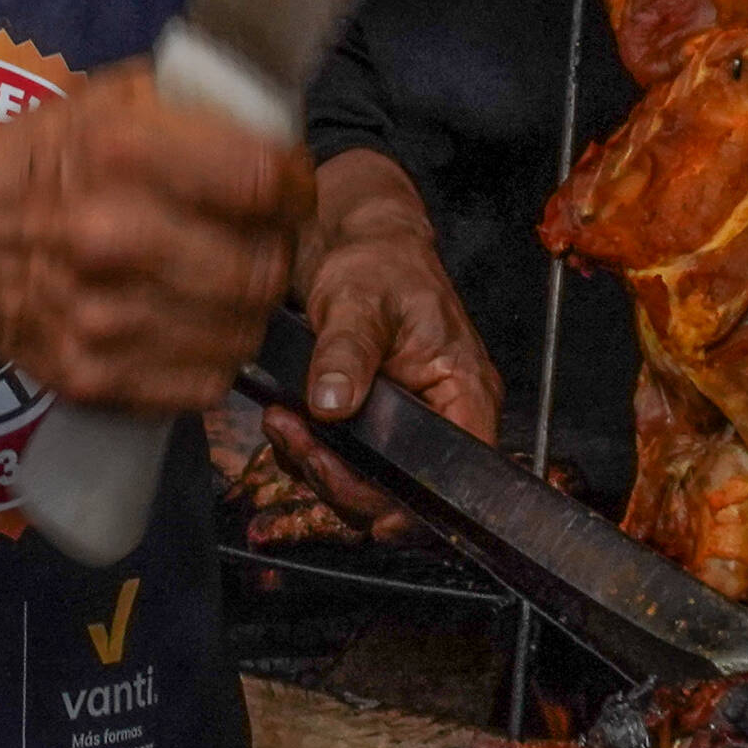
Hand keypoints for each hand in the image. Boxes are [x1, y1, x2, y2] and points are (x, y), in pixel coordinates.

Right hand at [0, 64, 311, 414]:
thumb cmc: (41, 164)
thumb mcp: (111, 101)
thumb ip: (201, 109)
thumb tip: (285, 130)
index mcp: (119, 153)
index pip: (265, 181)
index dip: (294, 184)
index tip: (288, 186)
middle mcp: (109, 238)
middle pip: (263, 265)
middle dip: (277, 249)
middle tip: (262, 238)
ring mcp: (100, 318)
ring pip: (243, 330)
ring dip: (250, 306)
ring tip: (226, 279)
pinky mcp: (93, 378)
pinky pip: (205, 382)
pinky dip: (214, 356)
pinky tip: (193, 323)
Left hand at [261, 149, 500, 539]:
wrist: (356, 245)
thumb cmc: (378, 262)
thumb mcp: (359, 298)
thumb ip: (347, 351)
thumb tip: (333, 403)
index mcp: (464, 390)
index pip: (453, 472)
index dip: (412, 503)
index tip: (362, 502)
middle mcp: (445, 416)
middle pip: (404, 493)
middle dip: (343, 479)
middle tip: (296, 440)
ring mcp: (408, 426)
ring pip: (368, 487)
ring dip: (317, 466)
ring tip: (283, 422)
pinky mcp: (373, 428)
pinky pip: (345, 466)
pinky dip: (310, 454)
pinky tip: (287, 421)